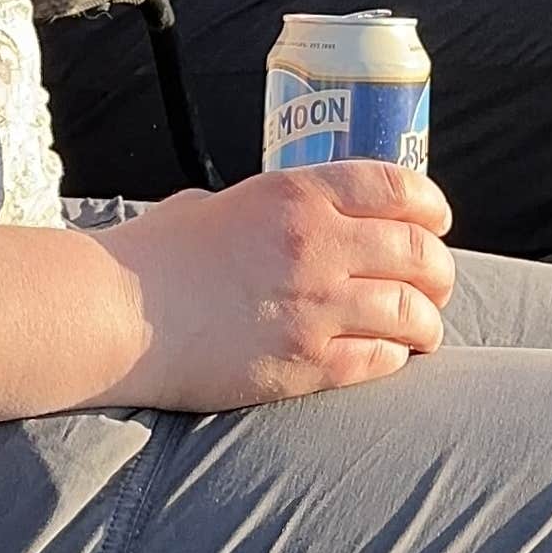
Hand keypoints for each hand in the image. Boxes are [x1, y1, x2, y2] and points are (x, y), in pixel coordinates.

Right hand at [96, 160, 453, 408]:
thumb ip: (262, 206)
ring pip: (413, 313)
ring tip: (423, 331)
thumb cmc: (150, 257)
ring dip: (427, 323)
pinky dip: (394, 358)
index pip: (399, 189)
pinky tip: (387, 358)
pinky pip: (380, 360)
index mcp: (298, 195)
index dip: (432, 208)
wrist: (112, 314)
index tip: (438, 222)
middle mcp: (318, 245)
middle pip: (420, 253)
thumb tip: (278, 216)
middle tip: (436, 285)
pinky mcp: (305, 363)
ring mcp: (316, 306)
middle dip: (439, 271)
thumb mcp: (214, 204)